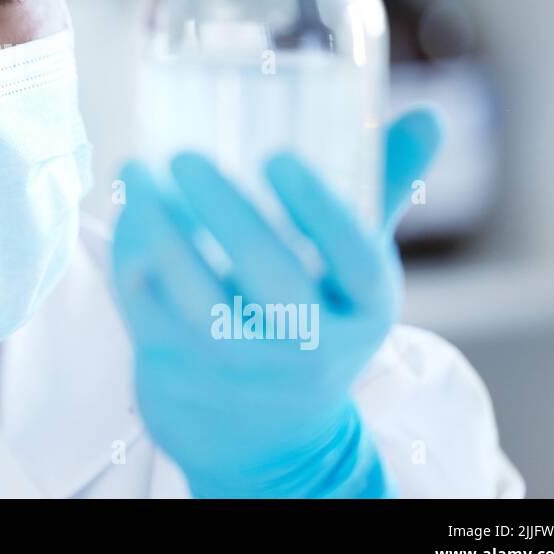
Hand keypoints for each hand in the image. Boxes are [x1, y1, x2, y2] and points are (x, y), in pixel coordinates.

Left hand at [111, 108, 441, 497]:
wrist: (266, 437)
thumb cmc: (313, 317)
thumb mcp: (354, 268)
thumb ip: (381, 189)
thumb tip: (425, 115)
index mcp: (365, 312)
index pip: (358, 261)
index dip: (320, 210)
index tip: (278, 157)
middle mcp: (309, 348)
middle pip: (272, 280)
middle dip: (226, 212)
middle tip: (186, 156)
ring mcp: (241, 368)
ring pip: (197, 301)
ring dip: (160, 231)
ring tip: (137, 172)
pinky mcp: (180, 374)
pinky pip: (148, 313)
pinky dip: (132, 258)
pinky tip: (128, 213)